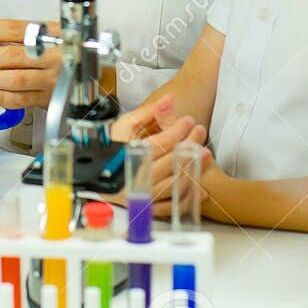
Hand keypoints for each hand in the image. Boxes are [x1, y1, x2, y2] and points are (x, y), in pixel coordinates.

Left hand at [0, 19, 62, 112]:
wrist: (100, 77)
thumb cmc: (71, 53)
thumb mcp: (51, 35)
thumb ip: (21, 37)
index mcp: (51, 33)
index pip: (11, 29)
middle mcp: (53, 55)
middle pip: (9, 55)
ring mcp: (53, 79)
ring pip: (12, 80)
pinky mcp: (50, 99)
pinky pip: (20, 100)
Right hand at [110, 95, 208, 211]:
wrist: (103, 176)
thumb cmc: (115, 149)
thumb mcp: (125, 126)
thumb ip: (147, 112)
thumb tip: (168, 100)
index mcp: (125, 156)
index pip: (158, 143)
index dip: (176, 130)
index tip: (188, 120)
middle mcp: (133, 177)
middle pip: (169, 163)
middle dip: (189, 147)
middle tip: (200, 132)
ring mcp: (141, 195)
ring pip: (172, 186)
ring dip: (192, 170)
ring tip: (205, 154)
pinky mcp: (147, 208)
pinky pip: (171, 206)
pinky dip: (187, 198)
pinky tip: (200, 188)